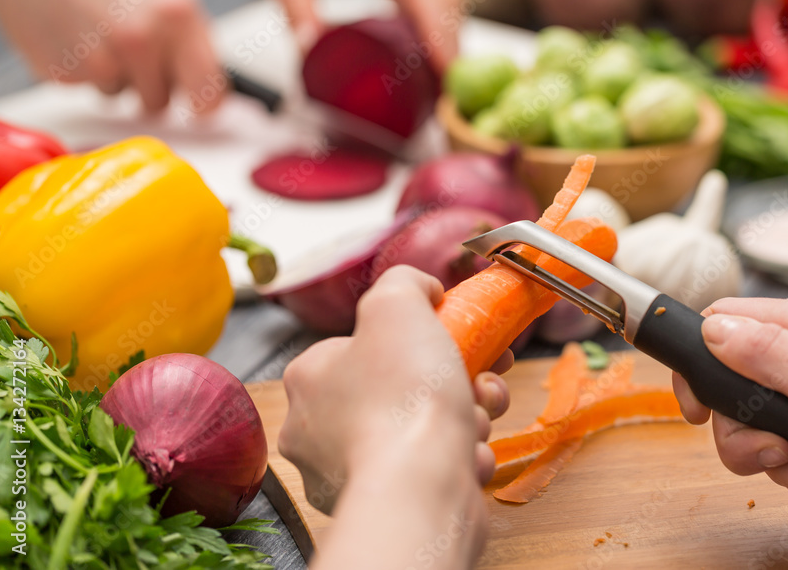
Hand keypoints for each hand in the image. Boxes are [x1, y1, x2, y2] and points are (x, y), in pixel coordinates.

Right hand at [0, 0, 221, 114]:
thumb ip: (189, 30)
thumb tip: (208, 72)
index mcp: (176, 16)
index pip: (207, 90)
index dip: (205, 104)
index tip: (200, 107)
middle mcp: (141, 41)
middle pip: (161, 103)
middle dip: (153, 85)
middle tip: (136, 51)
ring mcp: (102, 60)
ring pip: (122, 98)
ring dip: (116, 77)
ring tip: (101, 34)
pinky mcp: (67, 73)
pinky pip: (88, 88)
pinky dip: (84, 70)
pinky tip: (77, 37)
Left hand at [278, 266, 509, 568]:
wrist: (422, 489)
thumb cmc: (404, 397)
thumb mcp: (399, 304)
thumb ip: (405, 282)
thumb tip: (422, 290)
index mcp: (308, 378)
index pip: (363, 344)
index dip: (418, 334)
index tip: (457, 336)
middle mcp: (315, 430)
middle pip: (399, 386)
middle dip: (451, 380)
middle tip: (479, 378)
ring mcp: (345, 473)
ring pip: (419, 429)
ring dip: (462, 417)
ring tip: (476, 418)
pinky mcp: (382, 506)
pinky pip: (428, 469)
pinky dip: (457, 459)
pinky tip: (466, 457)